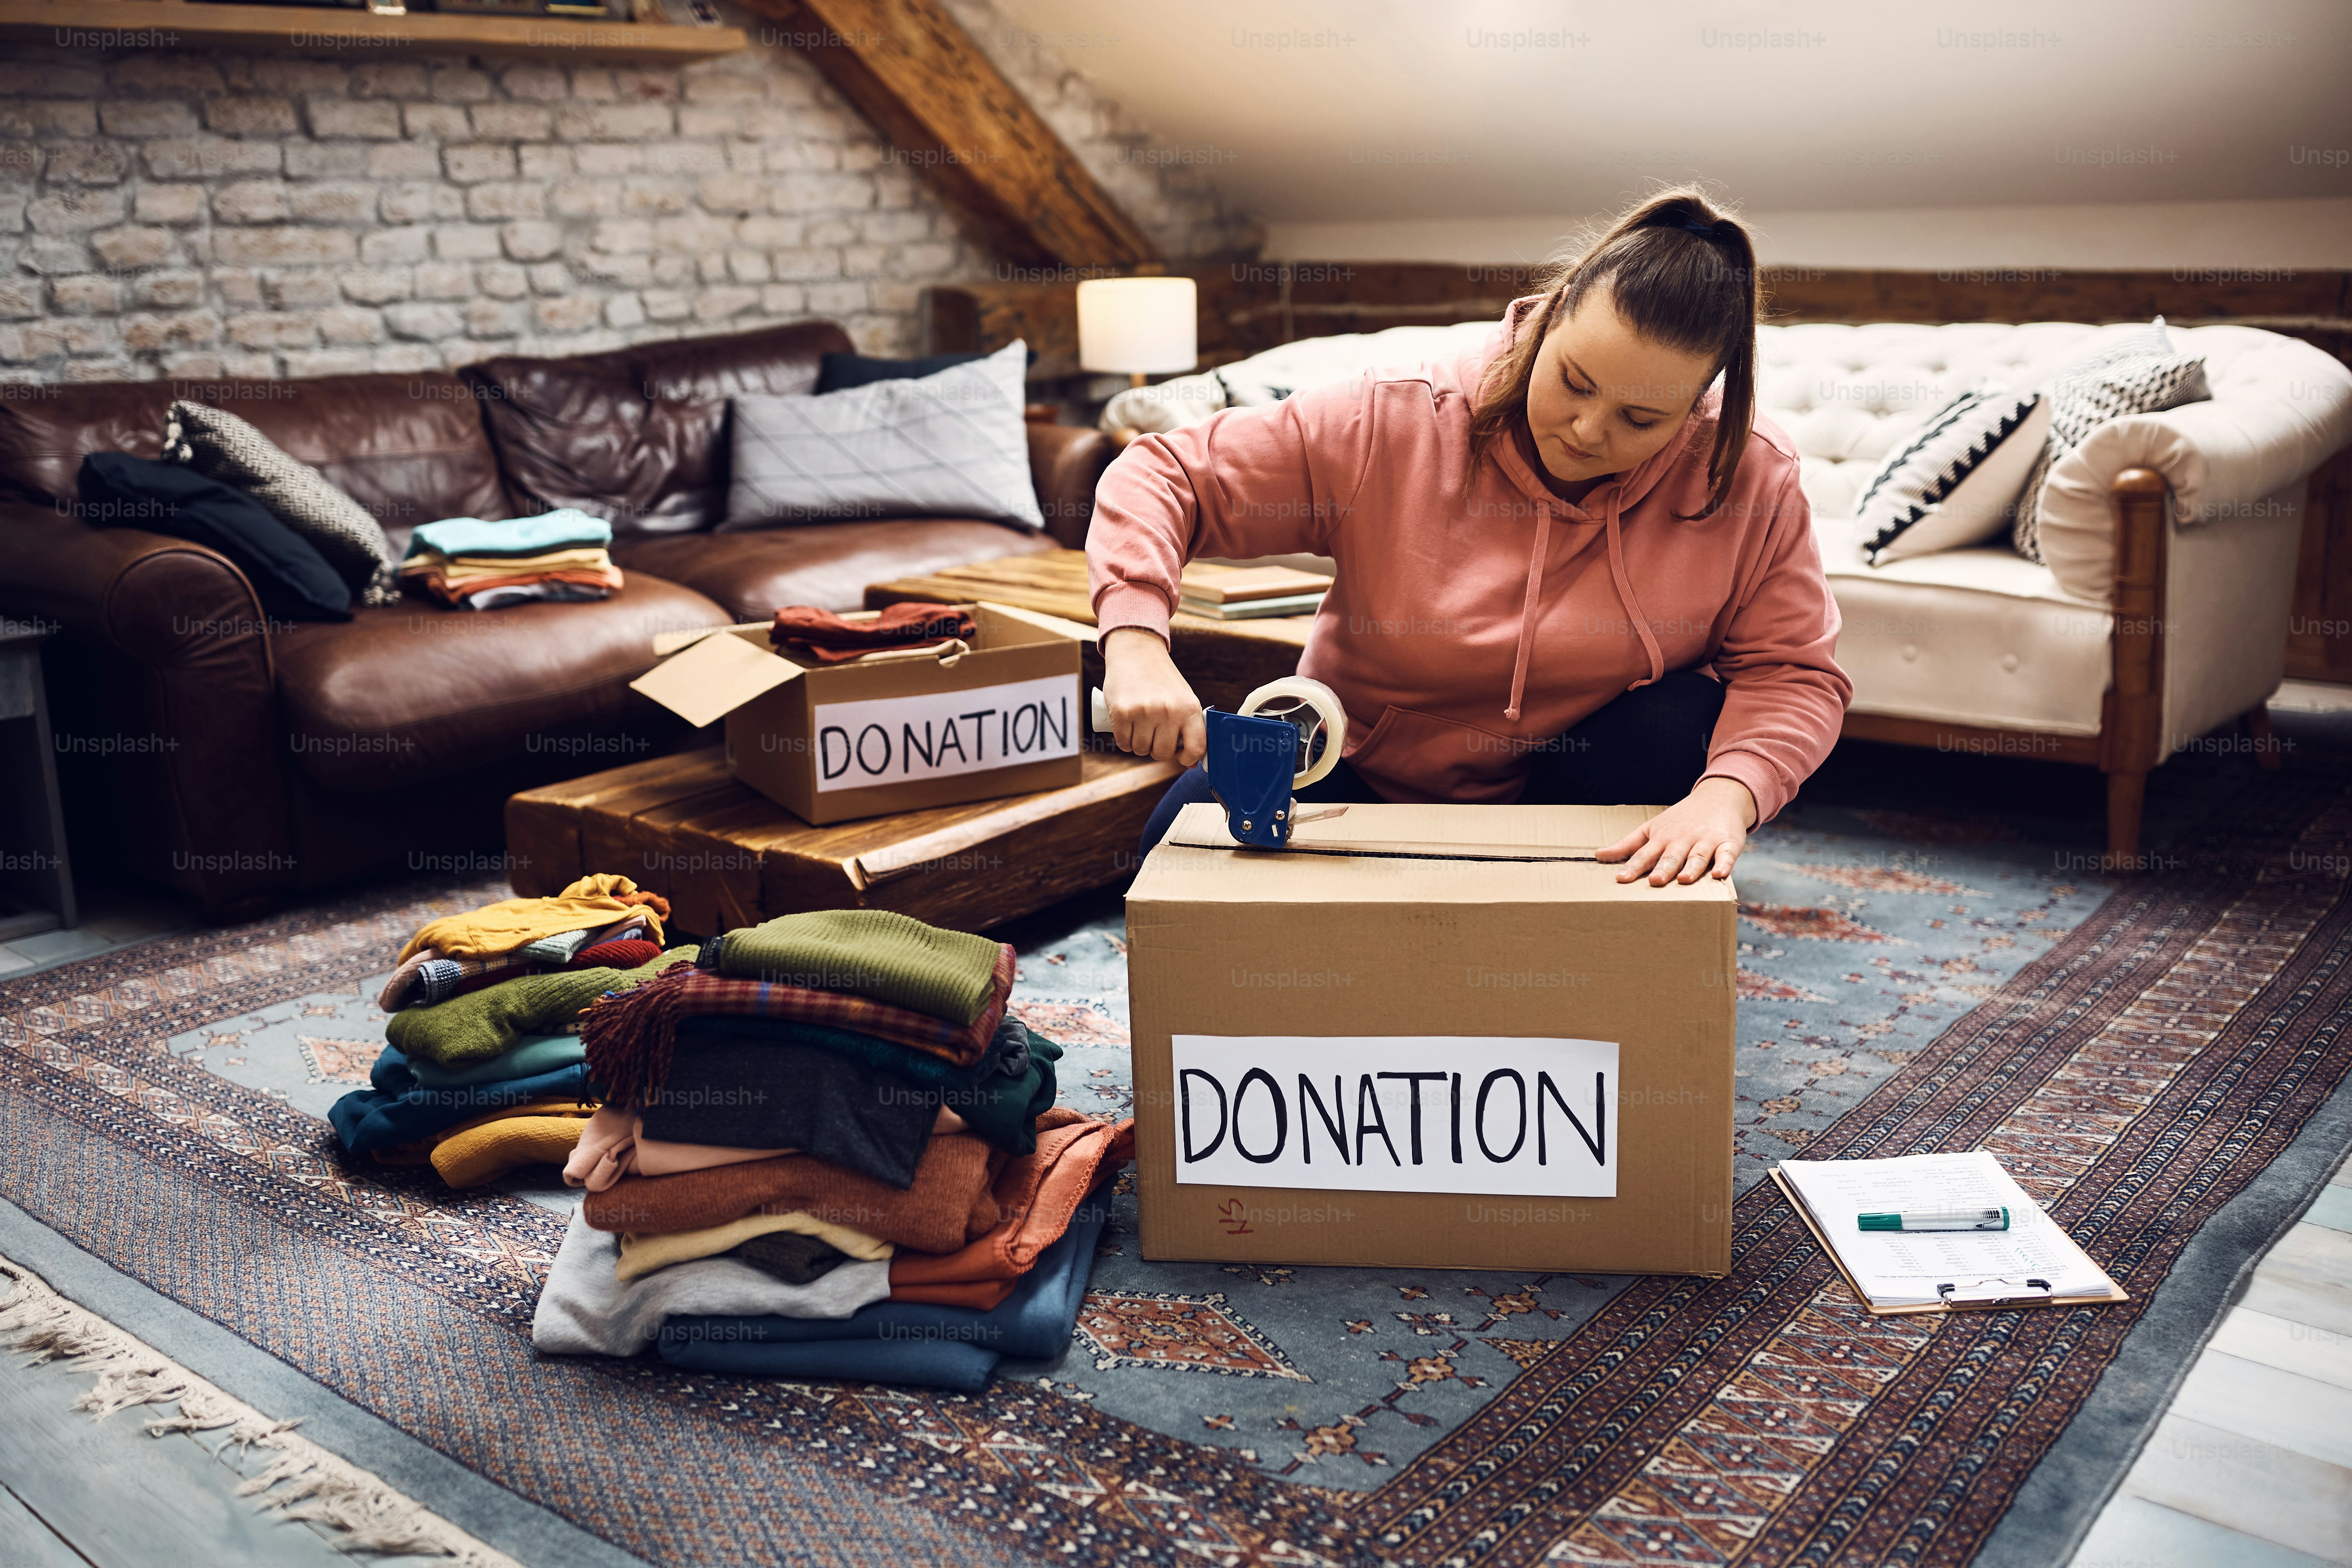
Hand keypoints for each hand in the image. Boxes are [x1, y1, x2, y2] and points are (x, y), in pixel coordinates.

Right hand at [1102, 626, 1205, 764]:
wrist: (1137, 652)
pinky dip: (1125, 740)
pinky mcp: (1123, 712)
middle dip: (1157, 750)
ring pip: (1141, 750)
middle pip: (1162, 753)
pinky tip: (1127, 728)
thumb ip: (1189, 727)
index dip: (1188, 759)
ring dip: (1139, 745)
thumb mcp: (1183, 698)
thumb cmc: (1162, 680)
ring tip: (1140, 727)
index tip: (1181, 757)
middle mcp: (1169, 711)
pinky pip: (1124, 743)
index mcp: (1189, 708)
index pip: (1196, 748)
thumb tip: (1192, 763)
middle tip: (1154, 734)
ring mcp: (1145, 712)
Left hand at [1597, 776, 1756, 885]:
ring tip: (1684, 879)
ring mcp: (1706, 840)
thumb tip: (1599, 855)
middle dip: (1663, 868)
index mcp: (1662, 838)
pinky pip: (1727, 855)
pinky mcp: (1728, 842)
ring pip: (1698, 856)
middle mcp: (1683, 839)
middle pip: (1671, 856)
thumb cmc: (1680, 819)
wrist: (1718, 798)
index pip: (1645, 854)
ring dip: (1691, 867)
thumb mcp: (1651, 828)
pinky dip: (1725, 863)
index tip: (1621, 879)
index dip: (1632, 867)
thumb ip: (1627, 844)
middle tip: (1654, 881)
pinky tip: (1720, 874)